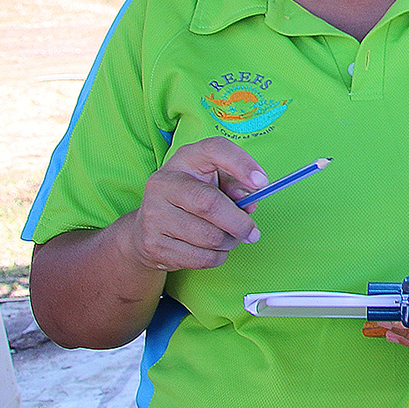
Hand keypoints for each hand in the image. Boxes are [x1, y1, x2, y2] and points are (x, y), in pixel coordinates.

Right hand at [118, 136, 266, 272]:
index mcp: (184, 160)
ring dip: (229, 242)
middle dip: (239, 222)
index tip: (262, 183)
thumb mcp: (214, 183)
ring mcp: (154, 214)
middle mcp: (163, 183)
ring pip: (208, 236)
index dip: (241, 164)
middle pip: (210, 203)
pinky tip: (214, 250)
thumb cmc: (192, 200)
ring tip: (230, 239)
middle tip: (252, 232)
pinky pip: (200, 258)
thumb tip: (250, 202)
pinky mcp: (153, 244)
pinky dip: (217, 257)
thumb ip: (236, 186)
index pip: (214, 149)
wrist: (147, 229)